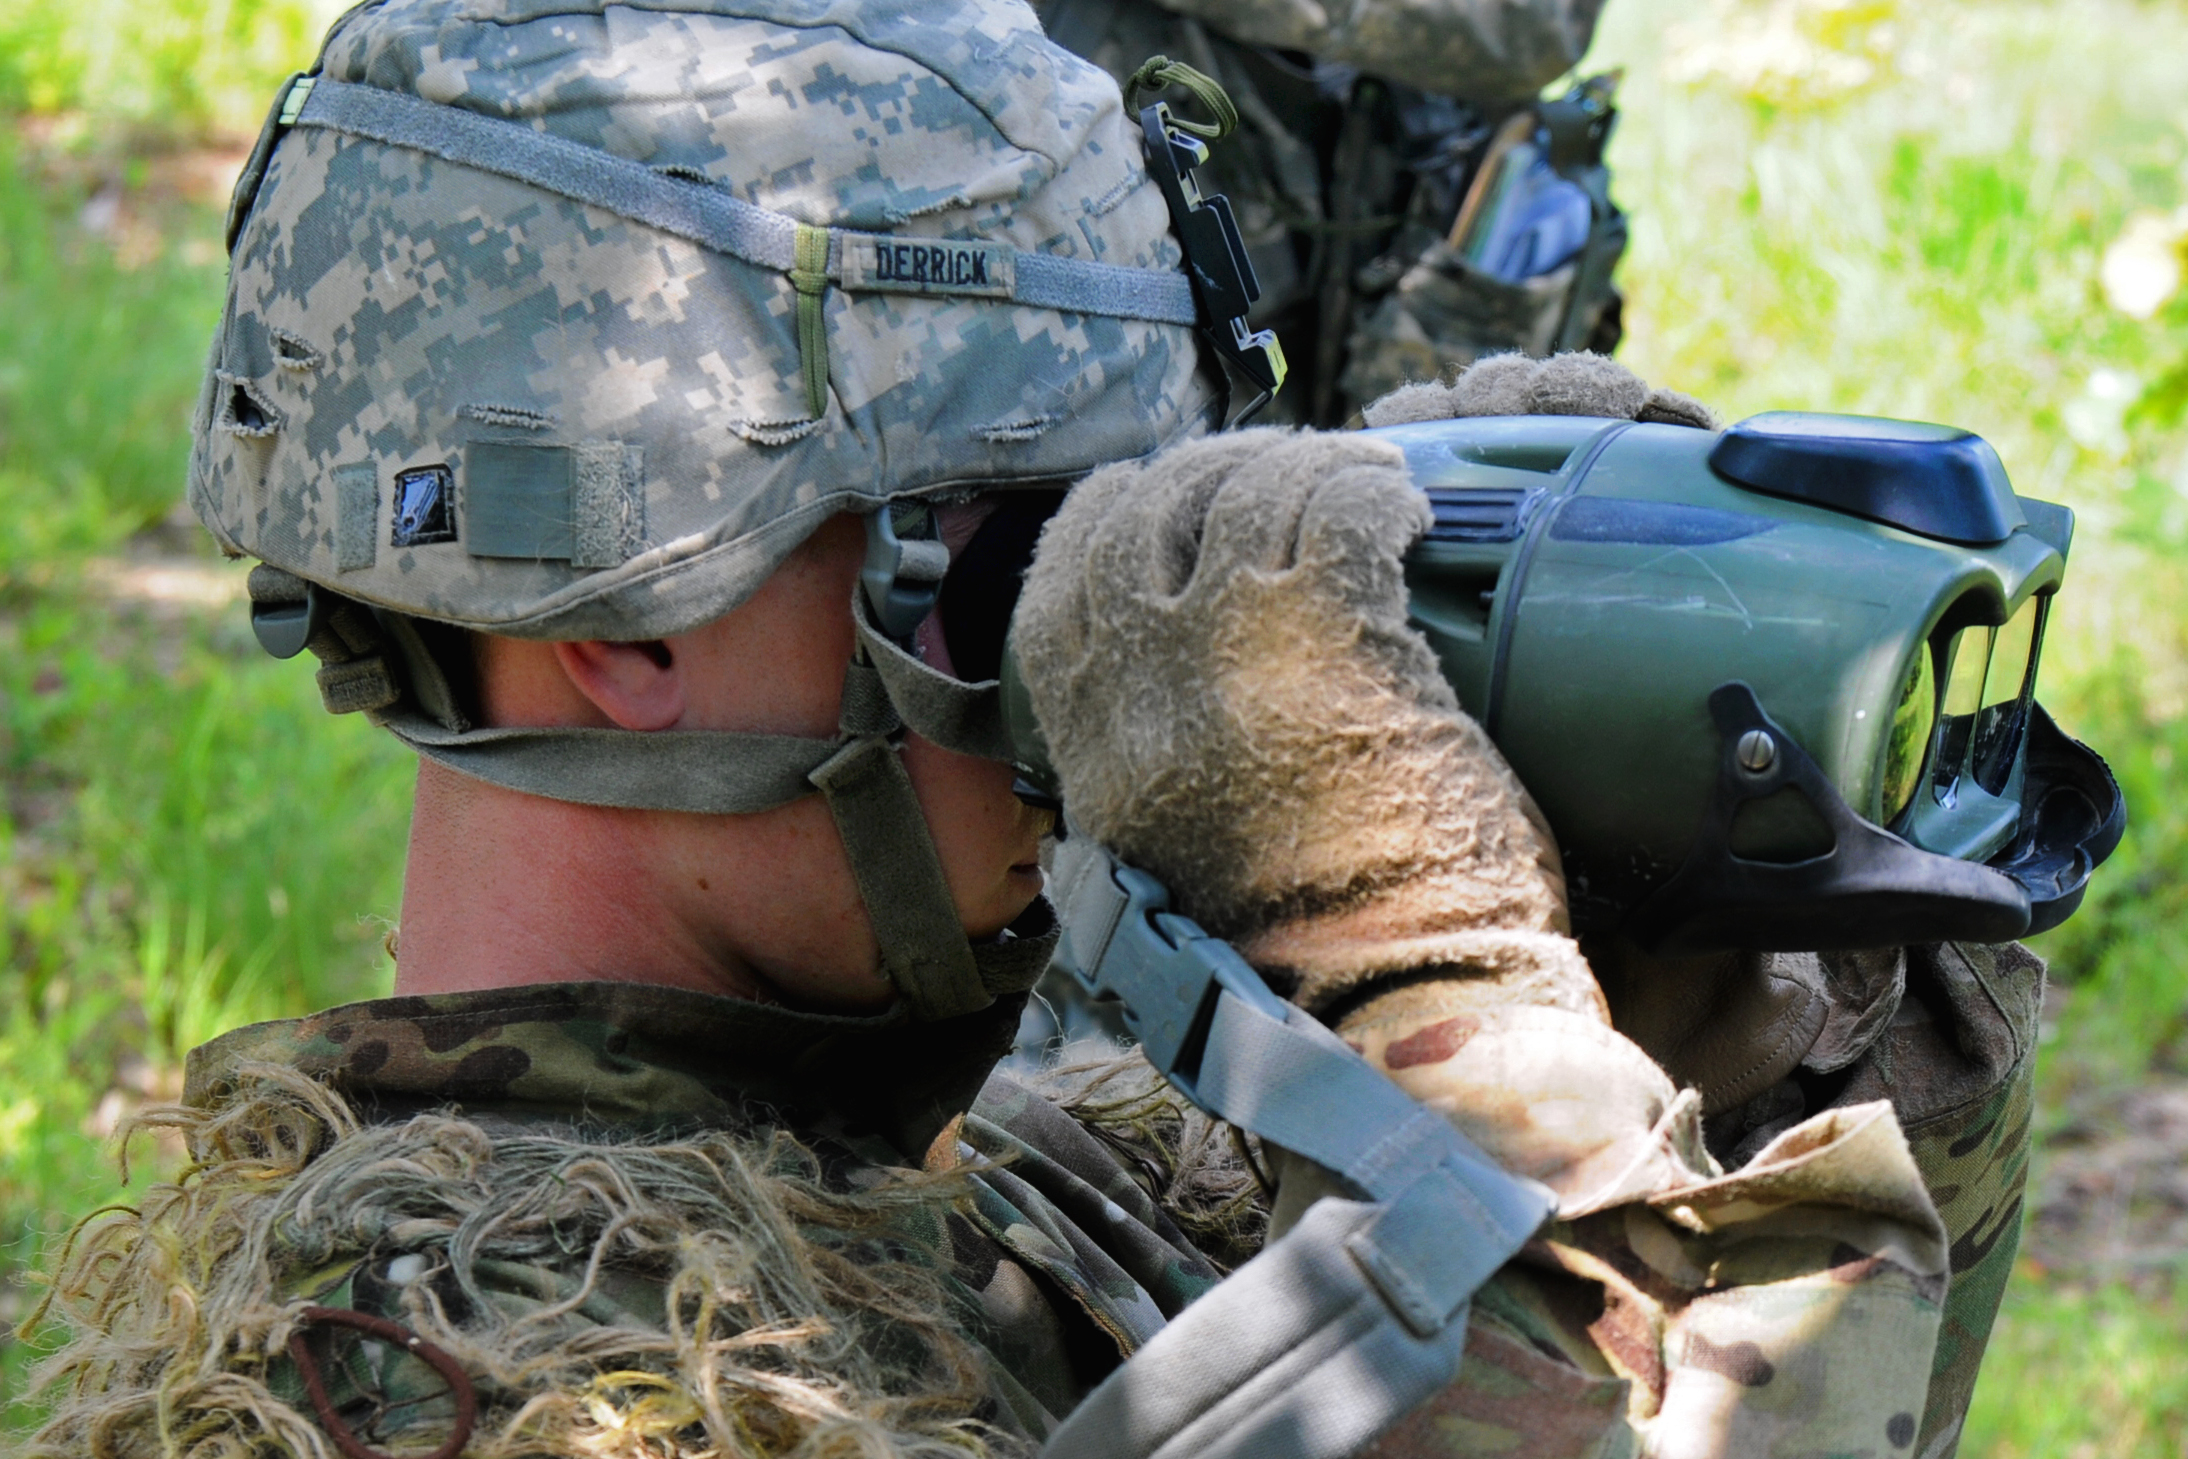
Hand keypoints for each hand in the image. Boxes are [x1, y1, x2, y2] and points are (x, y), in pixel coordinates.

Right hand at [1014, 427, 1594, 1017]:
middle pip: (1147, 508)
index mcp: (1088, 735)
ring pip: (1244, 491)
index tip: (1167, 495)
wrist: (1377, 1019)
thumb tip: (1165, 716)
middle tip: (1280, 472)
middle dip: (1211, 470)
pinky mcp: (1333, 638)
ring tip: (1359, 482)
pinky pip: (1337, 508)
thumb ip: (1148, 767)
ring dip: (1303, 468)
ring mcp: (1227, 647)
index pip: (1060, 575)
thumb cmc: (1296, 960)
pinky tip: (1406, 506)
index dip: (1116, 514)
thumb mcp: (1165, 858)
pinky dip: (1371, 489)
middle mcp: (1136, 678)